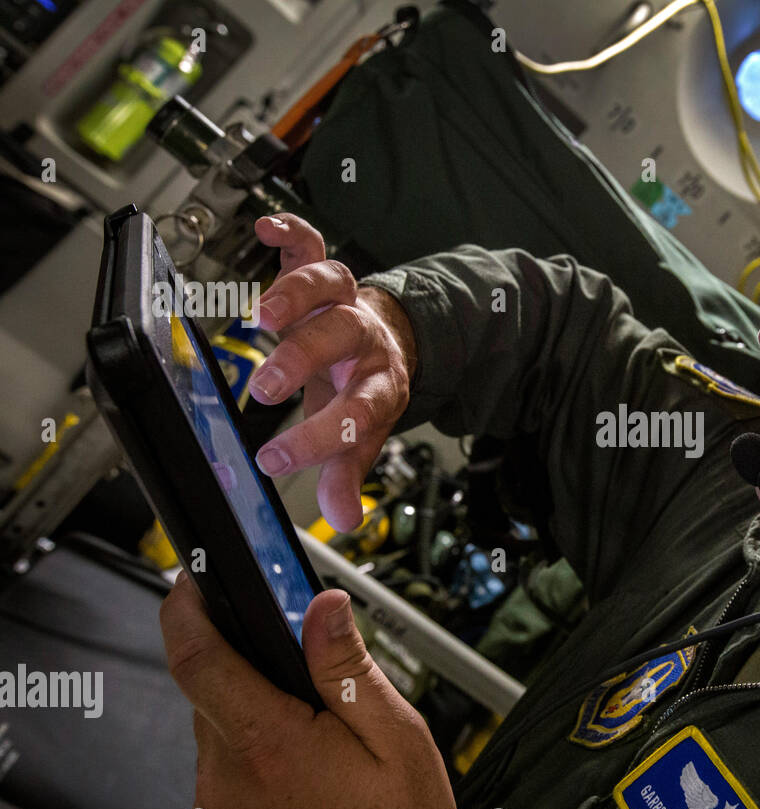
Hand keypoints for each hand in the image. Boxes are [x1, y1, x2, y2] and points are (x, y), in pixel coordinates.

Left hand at [159, 571, 457, 808]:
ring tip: (316, 752)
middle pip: (212, 698)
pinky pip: (222, 781)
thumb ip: (347, 667)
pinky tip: (300, 785)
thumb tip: (322, 607)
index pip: (197, 660)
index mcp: (268, 745)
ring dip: (254, 728)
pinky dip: (253, 770)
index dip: (185, 611)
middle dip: (251, 679)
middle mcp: (226, 782)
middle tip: (310, 696)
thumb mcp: (394, 736)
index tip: (190, 585)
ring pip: (218, 739)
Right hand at [248, 213, 416, 530]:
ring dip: (295, 294)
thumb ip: (347, 474)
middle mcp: (363, 338)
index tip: (273, 460)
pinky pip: (312, 245)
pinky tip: (266, 229)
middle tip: (266, 389)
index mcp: (378, 386)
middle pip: (340, 337)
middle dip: (304, 359)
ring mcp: (344, 302)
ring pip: (330, 283)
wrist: (388, 342)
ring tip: (261, 316)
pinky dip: (292, 232)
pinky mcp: (322, 275)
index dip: (319, 438)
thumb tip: (343, 518)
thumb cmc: (363, 390)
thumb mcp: (362, 435)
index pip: (358, 412)